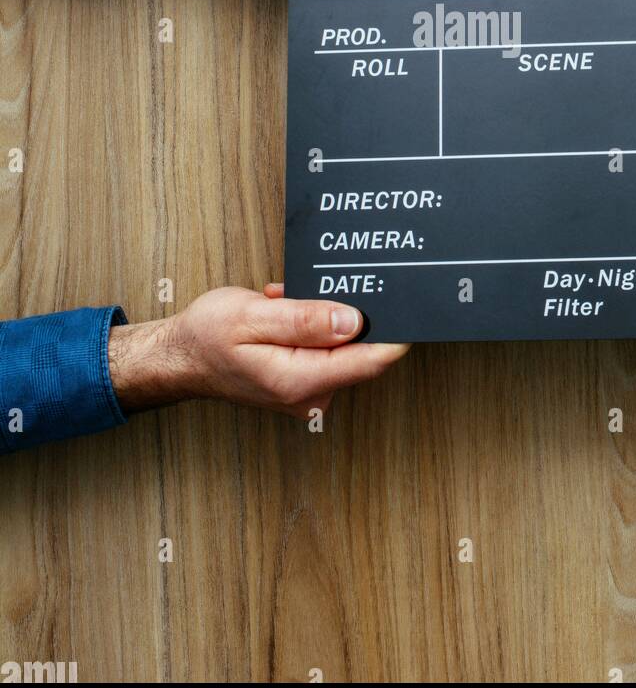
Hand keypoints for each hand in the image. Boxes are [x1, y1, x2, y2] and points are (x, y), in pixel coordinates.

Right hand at [107, 283, 408, 418]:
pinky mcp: (303, 384)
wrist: (178, 358)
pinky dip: (310, 326)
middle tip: (304, 292)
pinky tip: (284, 311)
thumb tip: (354, 320)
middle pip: (358, 350)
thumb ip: (305, 319)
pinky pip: (325, 350)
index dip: (394, 332)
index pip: (370, 360)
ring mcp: (307, 393)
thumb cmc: (206, 337)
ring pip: (340, 345)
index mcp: (299, 380)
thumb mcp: (253, 316)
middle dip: (341, 312)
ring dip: (320, 315)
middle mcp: (309, 395)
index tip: (405, 304)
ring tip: (283, 300)